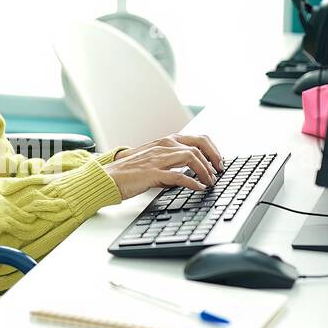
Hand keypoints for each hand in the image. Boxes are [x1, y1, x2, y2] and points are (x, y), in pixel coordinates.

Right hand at [105, 133, 225, 199]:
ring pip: (191, 157)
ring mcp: (158, 158)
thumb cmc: (128, 172)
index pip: (197, 138)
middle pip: (198, 146)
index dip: (212, 149)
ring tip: (210, 181)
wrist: (109, 177)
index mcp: (165, 141)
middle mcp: (163, 146)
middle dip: (213, 159)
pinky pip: (179, 176)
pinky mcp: (153, 172)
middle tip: (219, 172)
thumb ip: (170, 164)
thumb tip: (187, 175)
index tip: (219, 162)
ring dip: (205, 170)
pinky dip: (193, 182)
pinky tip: (198, 188)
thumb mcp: (153, 162)